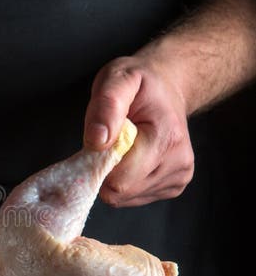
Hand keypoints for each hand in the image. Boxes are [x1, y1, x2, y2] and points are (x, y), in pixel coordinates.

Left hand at [83, 43, 193, 206]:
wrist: (170, 87)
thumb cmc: (141, 83)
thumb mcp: (118, 79)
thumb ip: (106, 107)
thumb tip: (97, 141)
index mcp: (166, 138)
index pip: (120, 179)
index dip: (99, 164)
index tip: (100, 141)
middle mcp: (178, 163)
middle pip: (120, 191)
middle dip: (105, 170)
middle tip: (109, 141)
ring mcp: (179, 177)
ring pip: (125, 197)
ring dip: (115, 174)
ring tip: (124, 145)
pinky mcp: (174, 186)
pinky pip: (133, 196)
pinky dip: (125, 179)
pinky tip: (134, 156)